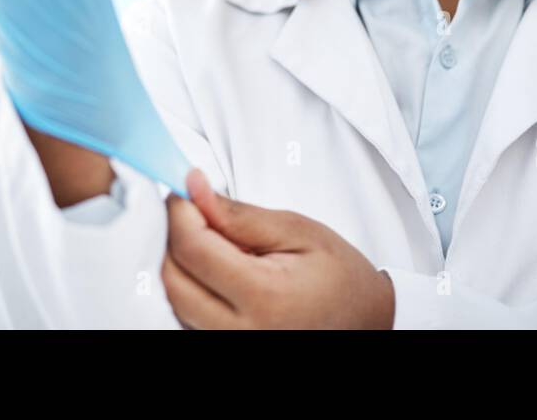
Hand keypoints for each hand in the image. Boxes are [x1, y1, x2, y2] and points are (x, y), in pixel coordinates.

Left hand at [162, 169, 394, 328]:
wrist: (365, 321)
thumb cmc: (338, 275)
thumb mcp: (297, 231)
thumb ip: (240, 214)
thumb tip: (193, 188)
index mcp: (264, 296)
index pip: (192, 250)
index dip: (179, 213)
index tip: (184, 188)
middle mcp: (240, 332)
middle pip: (172, 279)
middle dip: (171, 237)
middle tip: (190, 209)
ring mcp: (231, 346)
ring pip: (173, 300)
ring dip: (178, 262)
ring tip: (206, 237)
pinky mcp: (226, 348)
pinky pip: (186, 316)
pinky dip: (188, 285)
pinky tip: (211, 266)